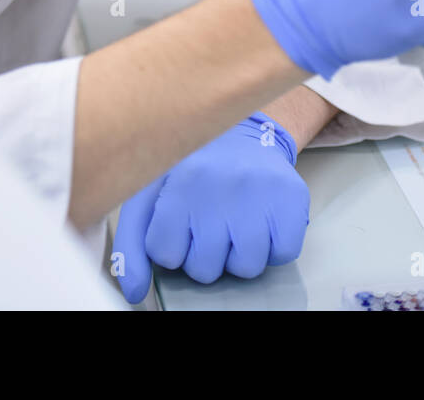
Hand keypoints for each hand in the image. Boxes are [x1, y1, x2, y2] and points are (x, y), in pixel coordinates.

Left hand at [111, 112, 308, 303]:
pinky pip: (283, 254)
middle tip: (210, 222)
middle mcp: (222, 187)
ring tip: (235, 223)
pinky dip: (273, 246)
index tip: (179, 222)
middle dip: (205, 253)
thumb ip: (131, 244)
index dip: (171, 245)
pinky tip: (261, 221)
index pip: (166, 256)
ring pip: (246, 268)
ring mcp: (261, 194)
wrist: (245, 132)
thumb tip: (135, 291)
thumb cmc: (192, 169)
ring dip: (239, 254)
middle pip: (205, 269)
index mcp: (180, 184)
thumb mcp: (149, 193)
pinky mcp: (292, 198)